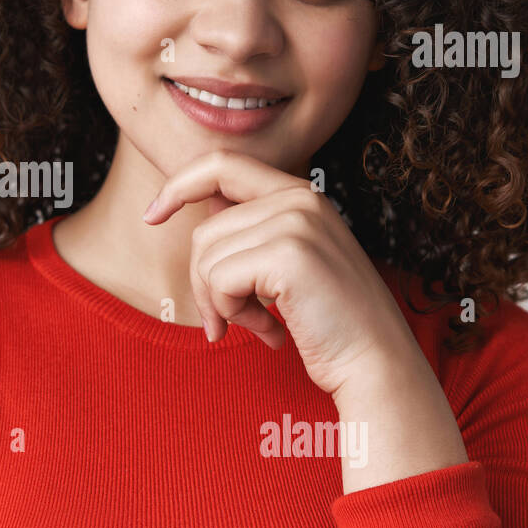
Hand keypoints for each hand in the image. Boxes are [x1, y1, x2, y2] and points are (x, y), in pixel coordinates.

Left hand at [142, 149, 425, 398]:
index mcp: (300, 195)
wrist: (376, 363)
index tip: (152, 215)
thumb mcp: (289, 263)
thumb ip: (252, 231)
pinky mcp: (289, 254)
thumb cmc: (330, 323)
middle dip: (204, 285)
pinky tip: (270, 332)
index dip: (178, 185)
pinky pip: (219, 280)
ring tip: (260, 325)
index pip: (222, 164)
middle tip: (228, 322)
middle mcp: (300, 198)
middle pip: (205, 231)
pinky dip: (232, 314)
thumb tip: (200, 206)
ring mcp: (296, 222)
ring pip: (207, 258)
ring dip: (222, 305)